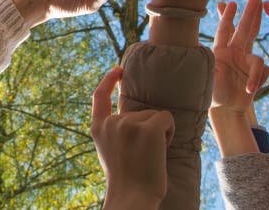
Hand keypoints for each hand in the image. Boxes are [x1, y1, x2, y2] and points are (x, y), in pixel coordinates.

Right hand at [91, 67, 172, 209]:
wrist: (132, 199)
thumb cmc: (127, 181)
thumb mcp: (111, 150)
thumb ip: (116, 130)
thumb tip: (137, 114)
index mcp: (98, 129)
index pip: (99, 96)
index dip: (109, 80)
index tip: (118, 70)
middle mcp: (111, 123)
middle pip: (139, 112)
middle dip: (147, 130)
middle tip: (142, 157)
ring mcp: (129, 124)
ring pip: (155, 115)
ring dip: (159, 133)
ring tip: (150, 157)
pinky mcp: (148, 128)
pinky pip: (166, 119)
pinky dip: (170, 132)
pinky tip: (162, 149)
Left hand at [211, 0, 268, 113]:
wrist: (227, 109)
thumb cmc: (212, 93)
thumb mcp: (207, 78)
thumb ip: (205, 62)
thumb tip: (198, 47)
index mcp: (221, 51)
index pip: (225, 30)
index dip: (227, 16)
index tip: (230, 3)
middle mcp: (235, 53)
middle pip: (245, 30)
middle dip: (251, 14)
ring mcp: (247, 62)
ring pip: (258, 56)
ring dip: (255, 73)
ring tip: (249, 88)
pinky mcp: (256, 73)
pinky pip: (263, 72)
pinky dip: (258, 81)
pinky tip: (250, 91)